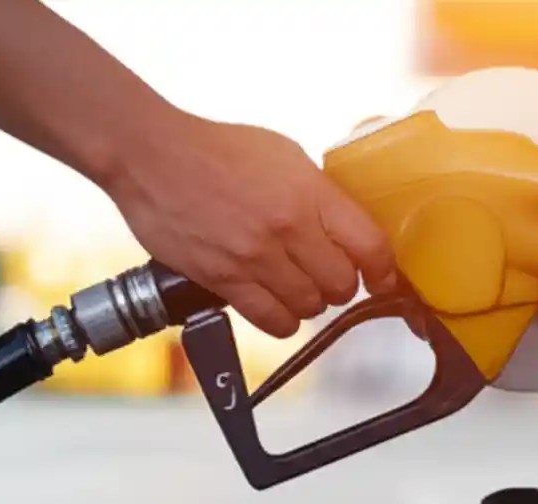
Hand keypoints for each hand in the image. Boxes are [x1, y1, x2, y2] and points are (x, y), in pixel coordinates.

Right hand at [104, 113, 396, 337]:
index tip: (384, 278)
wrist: (153, 156)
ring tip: (295, 286)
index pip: (370, 246)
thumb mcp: (283, 154)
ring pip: (309, 307)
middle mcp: (287, 228)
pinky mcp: (223, 280)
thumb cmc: (217, 149)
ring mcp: (254, 257)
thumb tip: (343, 225)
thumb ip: (317, 192)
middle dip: (340, 285)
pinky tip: (275, 305)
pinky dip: (281, 320)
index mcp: (309, 192)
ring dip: (308, 302)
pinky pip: (271, 320)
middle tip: (327, 275)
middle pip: (341, 284)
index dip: (384, 271)